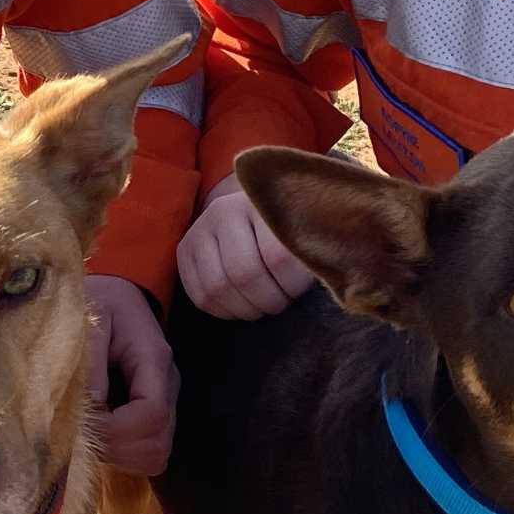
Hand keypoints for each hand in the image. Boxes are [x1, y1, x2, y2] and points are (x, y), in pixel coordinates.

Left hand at [84, 274, 178, 477]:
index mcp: (154, 360)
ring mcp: (165, 404)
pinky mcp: (155, 416)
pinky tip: (101, 434)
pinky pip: (148, 454)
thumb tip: (92, 408)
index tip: (83, 421)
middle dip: (115, 447)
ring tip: (90, 432)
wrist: (115, 295)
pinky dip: (123, 455)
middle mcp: (167, 387)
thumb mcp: (91, 321)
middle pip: (157, 444)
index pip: (152, 414)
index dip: (116, 429)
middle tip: (82, 431)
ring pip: (155, 455)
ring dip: (118, 454)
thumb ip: (91, 363)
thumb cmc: (99, 303)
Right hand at [177, 175, 315, 320]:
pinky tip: (241, 306)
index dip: (292, 286)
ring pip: (218, 288)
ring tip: (263, 305)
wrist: (252, 207)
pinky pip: (199, 294)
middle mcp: (225, 210)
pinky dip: (223, 311)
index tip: (300, 289)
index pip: (277, 258)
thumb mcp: (305, 228)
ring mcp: (200, 228)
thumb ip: (313, 248)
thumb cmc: (289, 226)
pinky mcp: (185, 248)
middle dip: (268, 301)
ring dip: (246, 309)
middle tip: (281, 303)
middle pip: (244, 274)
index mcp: (262, 202)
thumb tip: (328, 279)